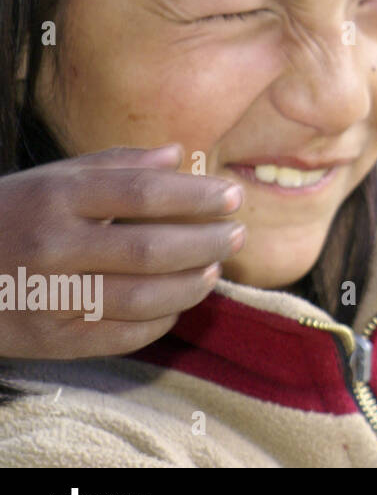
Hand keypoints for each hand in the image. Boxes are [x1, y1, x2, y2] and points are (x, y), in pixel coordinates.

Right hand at [0, 144, 245, 358]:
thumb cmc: (8, 218)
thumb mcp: (48, 180)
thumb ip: (113, 165)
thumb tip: (175, 154)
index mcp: (55, 198)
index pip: (143, 194)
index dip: (196, 196)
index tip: (233, 196)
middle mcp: (52, 246)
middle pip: (151, 249)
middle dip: (207, 242)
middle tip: (237, 235)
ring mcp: (50, 297)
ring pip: (143, 298)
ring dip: (192, 285)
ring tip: (215, 269)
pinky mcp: (50, 340)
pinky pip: (123, 336)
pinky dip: (162, 321)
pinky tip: (179, 304)